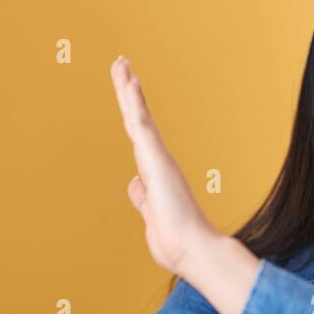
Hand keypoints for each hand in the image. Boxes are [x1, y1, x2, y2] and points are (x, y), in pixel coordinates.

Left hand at [110, 55, 219, 273]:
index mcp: (154, 175)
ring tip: (121, 63)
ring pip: (138, 117)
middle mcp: (156, 162)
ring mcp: (157, 159)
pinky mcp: (156, 159)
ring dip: (128, 89)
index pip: (139, 138)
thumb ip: (142, 198)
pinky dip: (135, 102)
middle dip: (128, 93)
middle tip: (122, 65)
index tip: (129, 93)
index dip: (134, 115)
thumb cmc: (175, 242)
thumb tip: (133, 184)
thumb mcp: (150, 216)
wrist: (192, 250)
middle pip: (137, 120)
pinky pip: (142, 124)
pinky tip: (130, 81)